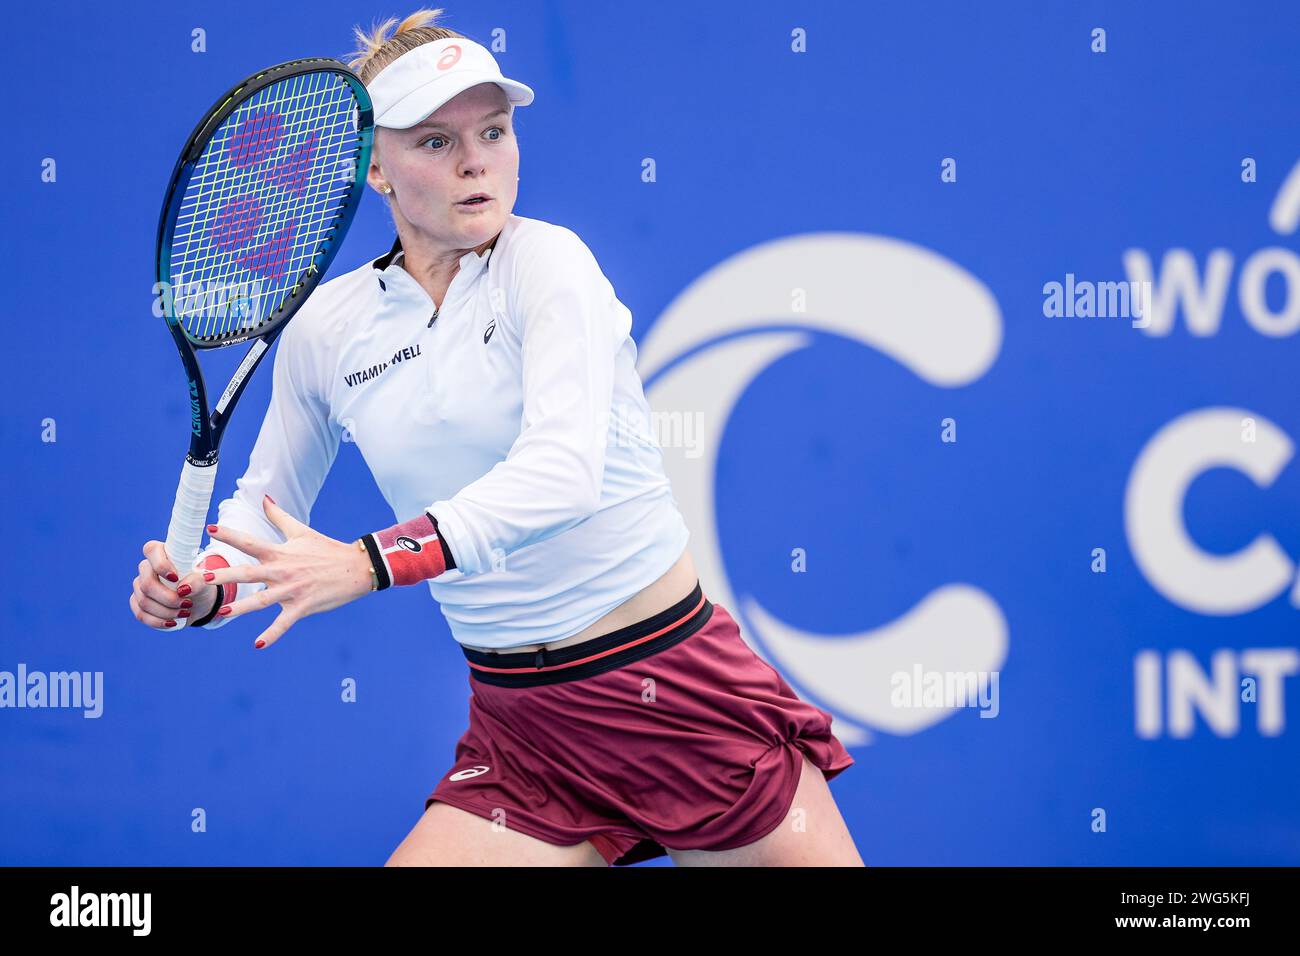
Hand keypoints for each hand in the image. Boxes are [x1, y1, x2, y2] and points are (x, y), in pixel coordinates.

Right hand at [132, 539, 218, 628]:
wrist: (197, 601)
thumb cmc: (199, 585)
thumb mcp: (205, 582)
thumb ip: (198, 581)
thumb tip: (184, 588)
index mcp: (162, 553)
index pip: (151, 550)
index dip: (161, 565)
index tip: (176, 578)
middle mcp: (147, 568)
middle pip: (146, 583)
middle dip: (168, 598)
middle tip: (187, 603)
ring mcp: (139, 586)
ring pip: (144, 601)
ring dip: (166, 611)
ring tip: (185, 612)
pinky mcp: (137, 602)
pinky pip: (141, 614)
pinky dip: (158, 621)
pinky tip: (173, 622)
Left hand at [179, 494, 374, 649]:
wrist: (356, 568)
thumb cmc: (328, 549)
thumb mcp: (302, 531)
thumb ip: (279, 517)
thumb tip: (264, 498)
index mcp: (280, 553)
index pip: (250, 542)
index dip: (229, 535)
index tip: (209, 528)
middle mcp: (282, 571)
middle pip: (247, 573)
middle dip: (223, 576)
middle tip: (201, 578)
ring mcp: (292, 590)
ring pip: (261, 601)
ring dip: (240, 608)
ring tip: (221, 612)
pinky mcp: (302, 606)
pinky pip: (284, 623)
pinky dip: (272, 634)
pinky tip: (258, 645)